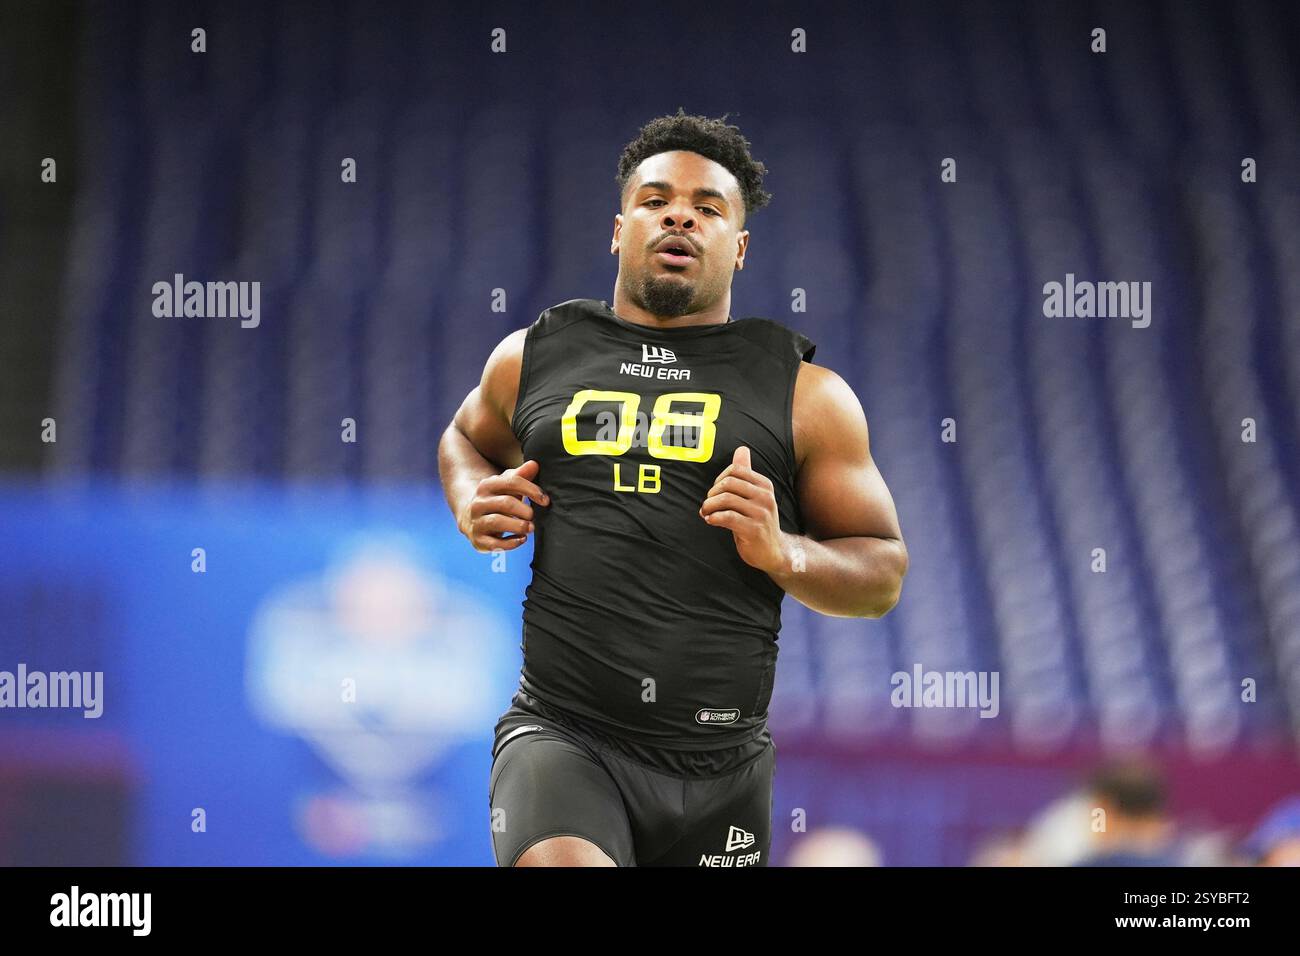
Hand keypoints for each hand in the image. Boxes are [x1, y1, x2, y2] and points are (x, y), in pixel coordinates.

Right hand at [460, 459, 549, 552]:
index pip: (512, 482)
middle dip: (524, 511)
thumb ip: (520, 475)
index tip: (545, 500)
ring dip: (518, 526)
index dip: (531, 490)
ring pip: (497, 522)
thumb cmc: (496, 500)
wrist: (470, 518)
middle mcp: (479, 502)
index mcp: (487, 485)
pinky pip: (494, 544)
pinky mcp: (478, 540)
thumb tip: (535, 464)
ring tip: (530, 528)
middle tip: (533, 516)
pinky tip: (522, 539)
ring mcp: (476, 521)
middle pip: (506, 503)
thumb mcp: (506, 486)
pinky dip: (511, 543)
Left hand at [699, 445, 785, 573]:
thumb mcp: (754, 496)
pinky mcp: (754, 529)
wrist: (773, 552)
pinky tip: (710, 520)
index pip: (735, 470)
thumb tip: (742, 449)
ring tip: (706, 513)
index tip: (715, 493)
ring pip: (726, 499)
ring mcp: (761, 513)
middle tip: (708, 505)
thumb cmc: (758, 521)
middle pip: (728, 483)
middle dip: (712, 493)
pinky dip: (713, 517)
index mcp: (764, 485)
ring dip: (709, 506)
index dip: (719, 479)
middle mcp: (765, 497)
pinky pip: (727, 517)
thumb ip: (746, 473)